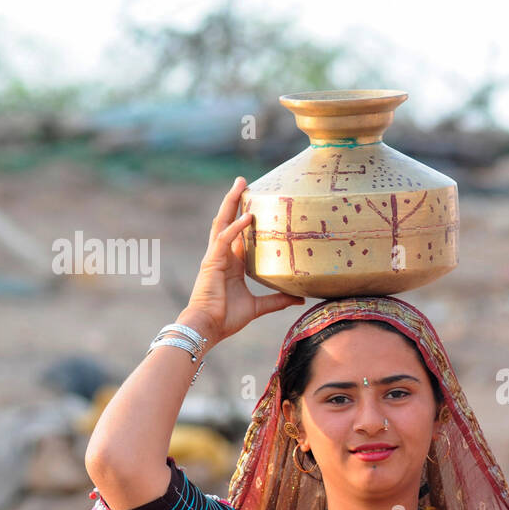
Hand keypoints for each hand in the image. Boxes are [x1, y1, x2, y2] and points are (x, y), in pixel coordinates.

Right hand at [181, 177, 304, 343]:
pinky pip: (224, 239)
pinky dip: (235, 227)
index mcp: (231, 263)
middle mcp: (222, 255)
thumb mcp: (258, 307)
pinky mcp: (212, 262)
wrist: (208, 328)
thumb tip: (300, 298)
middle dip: (235, 201)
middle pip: (228, 221)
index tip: (255, 202)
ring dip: (231, 203)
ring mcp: (215, 256)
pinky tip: (247, 217)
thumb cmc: (226, 318)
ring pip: (223, 222)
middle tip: (244, 181)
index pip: (238, 233)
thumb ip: (277, 300)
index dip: (244, 217)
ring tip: (240, 185)